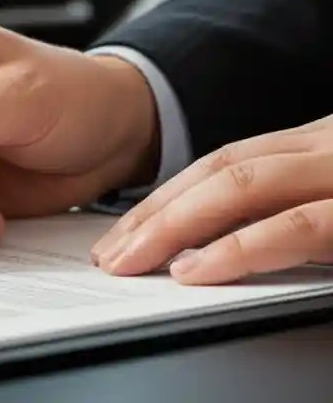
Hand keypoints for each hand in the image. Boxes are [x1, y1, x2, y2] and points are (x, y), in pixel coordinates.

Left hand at [94, 115, 332, 284]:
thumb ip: (291, 206)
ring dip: (173, 226)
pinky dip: (236, 249)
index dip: (167, 198)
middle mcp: (323, 151)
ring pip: (239, 187)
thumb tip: (226, 241)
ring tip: (129, 262)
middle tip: (107, 255)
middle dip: (154, 214)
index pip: (223, 163)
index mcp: (316, 147)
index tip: (122, 234)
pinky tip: (193, 271)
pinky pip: (293, 227)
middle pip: (217, 172)